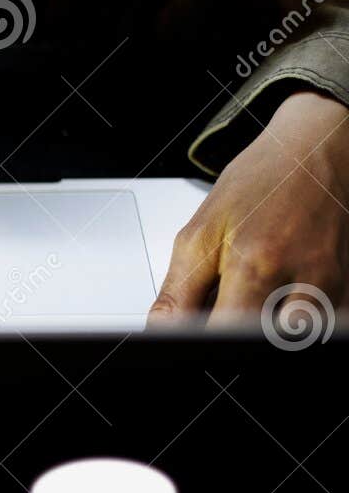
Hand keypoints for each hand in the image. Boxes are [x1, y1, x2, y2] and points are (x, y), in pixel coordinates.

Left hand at [153, 90, 348, 324]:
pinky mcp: (344, 288)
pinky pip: (315, 324)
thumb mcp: (202, 230)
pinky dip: (290, 319)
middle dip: (230, 336)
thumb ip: (179, 289)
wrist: (316, 150)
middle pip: (259, 340)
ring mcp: (330, 286)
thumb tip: (161, 329)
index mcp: (256, 263)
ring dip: (264, 330)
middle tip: (217, 313)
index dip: (200, 343)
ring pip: (291, 336)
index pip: (223, 334)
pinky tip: (276, 298)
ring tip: (249, 301)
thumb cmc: (261, 183)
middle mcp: (302, 279)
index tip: (188, 339)